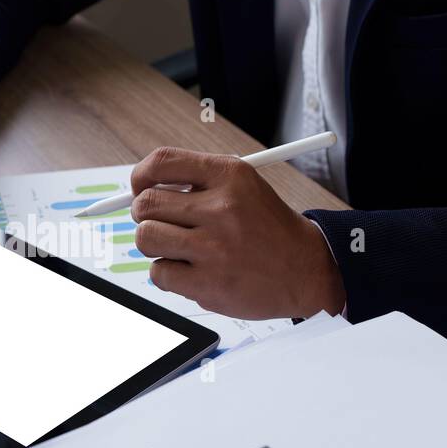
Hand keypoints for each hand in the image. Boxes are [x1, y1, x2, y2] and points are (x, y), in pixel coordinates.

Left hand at [130, 147, 346, 318]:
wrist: (307, 270)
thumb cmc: (268, 228)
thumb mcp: (244, 186)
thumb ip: (197, 181)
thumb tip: (141, 187)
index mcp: (230, 175)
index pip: (161, 163)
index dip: (140, 177)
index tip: (139, 188)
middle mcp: (222, 209)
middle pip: (146, 204)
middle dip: (144, 214)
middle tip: (158, 222)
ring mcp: (214, 249)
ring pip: (146, 238)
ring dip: (155, 245)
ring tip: (179, 248)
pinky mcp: (209, 284)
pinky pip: (158, 274)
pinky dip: (168, 274)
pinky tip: (191, 270)